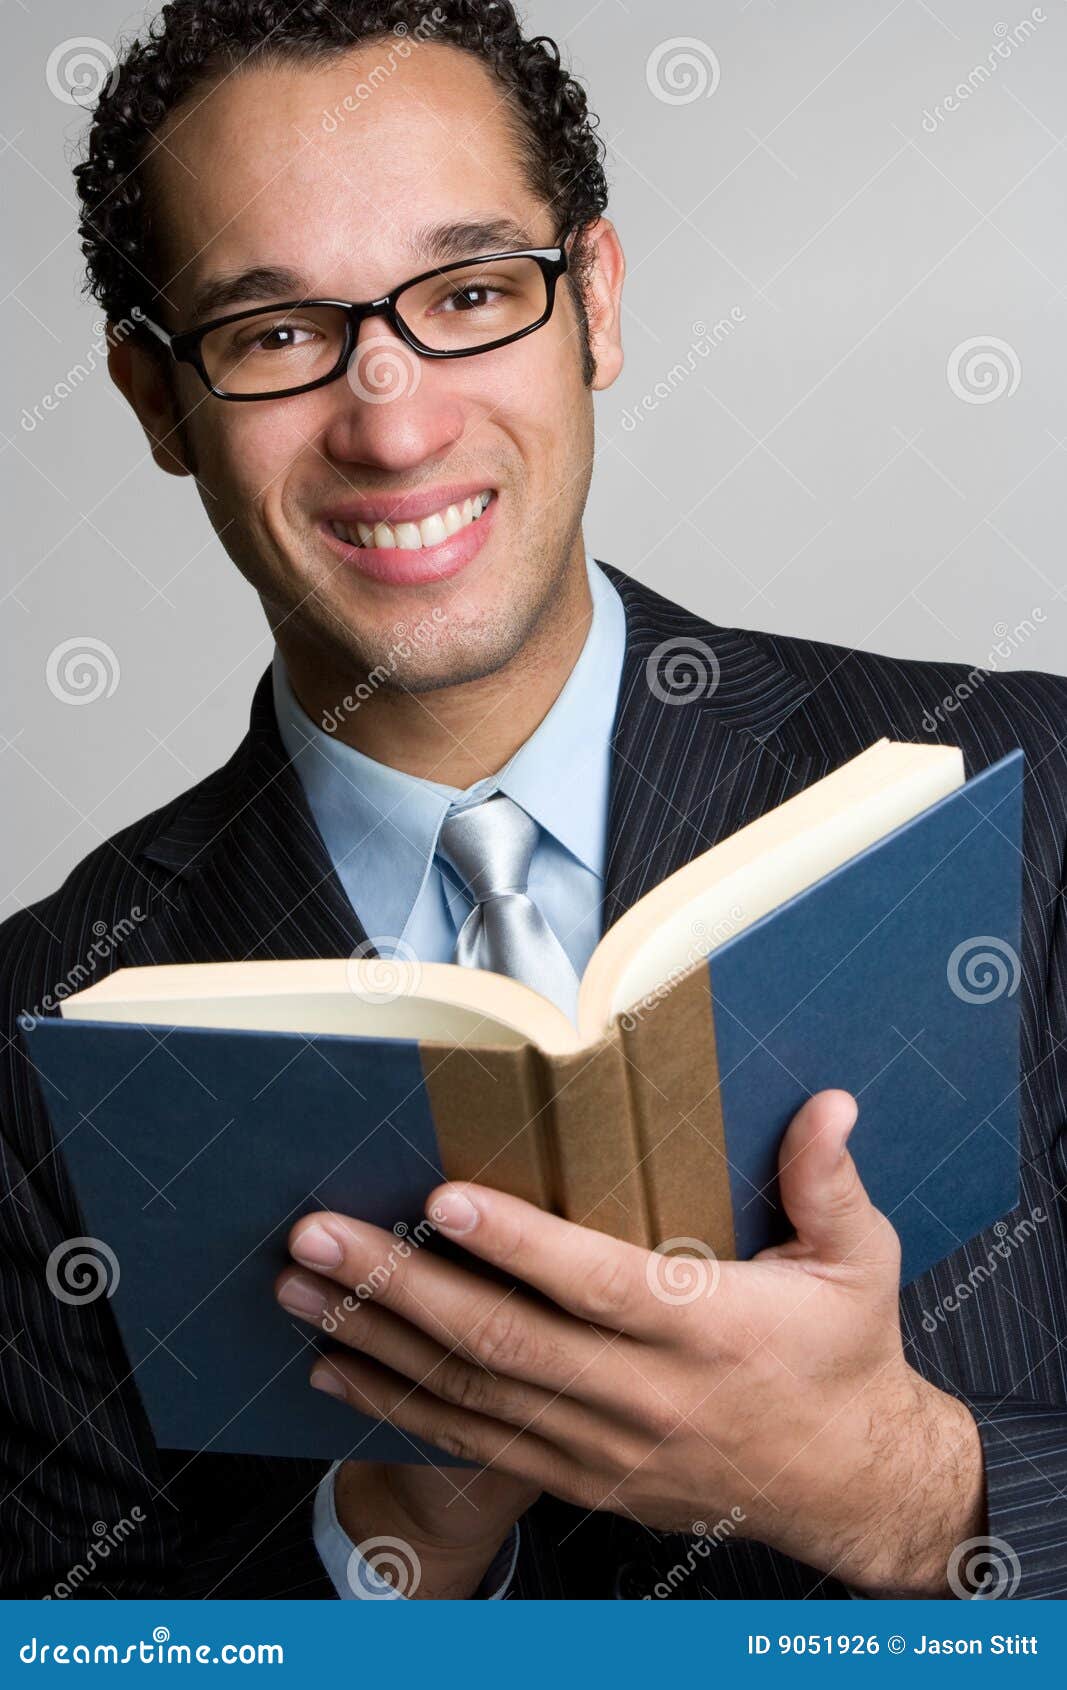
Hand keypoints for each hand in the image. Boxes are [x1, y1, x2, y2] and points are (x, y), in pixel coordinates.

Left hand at [278, 1091, 984, 1596]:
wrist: (849, 1486)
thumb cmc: (843, 1360)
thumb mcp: (859, 1264)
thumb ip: (830, 1182)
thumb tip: (830, 1105)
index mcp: (709, 1332)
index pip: (596, 1284)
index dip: (517, 1242)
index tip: (443, 1198)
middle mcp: (645, 1396)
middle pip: (505, 1341)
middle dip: (401, 1285)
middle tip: (319, 1237)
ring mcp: (605, 1447)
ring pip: (473, 1396)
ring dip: (379, 1341)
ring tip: (303, 1290)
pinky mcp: (581, 1476)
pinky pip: (476, 1445)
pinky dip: (401, 1407)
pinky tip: (340, 1369)